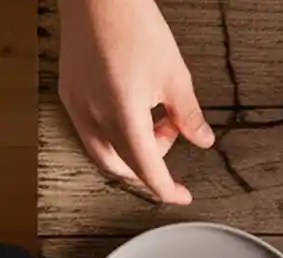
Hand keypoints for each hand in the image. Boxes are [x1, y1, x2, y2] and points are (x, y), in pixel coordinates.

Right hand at [58, 0, 213, 203]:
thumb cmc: (134, 27)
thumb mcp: (176, 77)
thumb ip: (189, 115)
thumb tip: (203, 139)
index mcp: (122, 118)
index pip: (146, 170)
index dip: (166, 189)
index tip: (182, 195)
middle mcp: (92, 116)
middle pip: (121, 166)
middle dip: (150, 163)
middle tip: (175, 137)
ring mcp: (76, 104)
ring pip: (103, 149)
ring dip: (133, 147)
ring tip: (158, 115)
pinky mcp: (70, 92)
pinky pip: (91, 128)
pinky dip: (116, 131)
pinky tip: (136, 107)